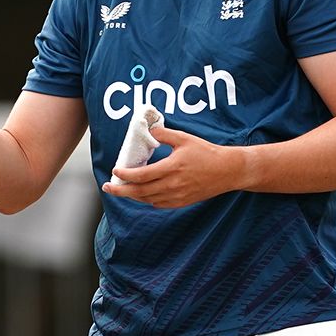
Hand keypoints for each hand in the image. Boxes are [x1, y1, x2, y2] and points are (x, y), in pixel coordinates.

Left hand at [101, 126, 245, 207]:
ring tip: (122, 190)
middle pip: (140, 192)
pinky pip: (159, 204)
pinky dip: (147, 200)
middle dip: (120, 191)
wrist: (227, 171)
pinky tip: (142, 194)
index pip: (142, 175)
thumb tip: (149, 131)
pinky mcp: (182, 202)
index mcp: (171, 168)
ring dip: (132, 196)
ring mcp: (177, 196)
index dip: (125, 175)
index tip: (116, 171)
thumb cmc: (206, 153)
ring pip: (148, 199)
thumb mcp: (184, 138)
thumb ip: (164, 134)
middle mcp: (172, 185)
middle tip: (107, 187)